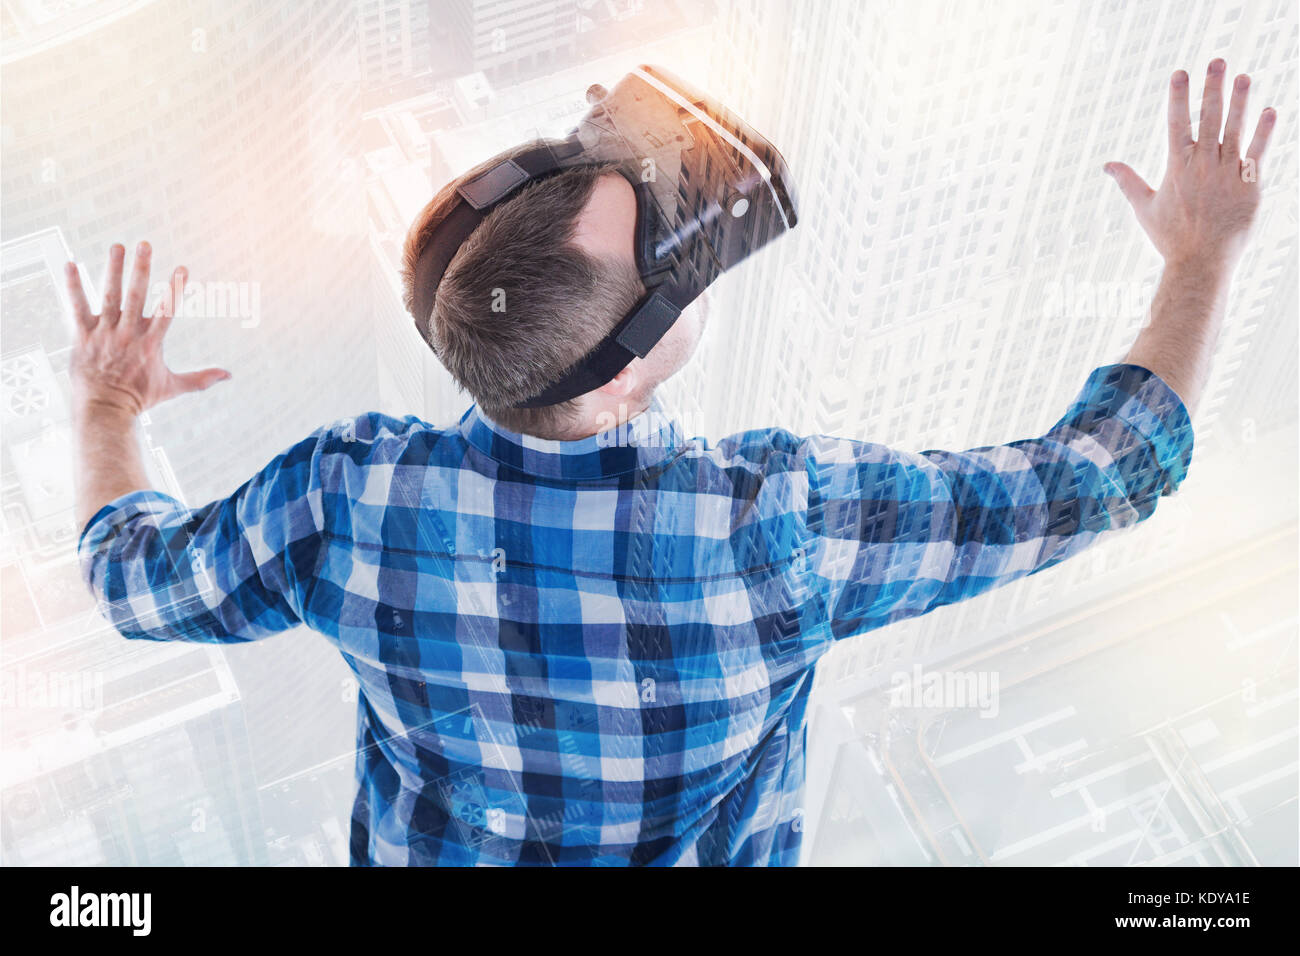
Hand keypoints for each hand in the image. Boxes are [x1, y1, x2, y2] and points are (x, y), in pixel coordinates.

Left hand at [66, 241, 231, 415]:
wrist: (104, 409)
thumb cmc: (140, 398)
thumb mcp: (173, 387)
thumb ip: (201, 378)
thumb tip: (229, 375)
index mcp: (151, 344)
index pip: (166, 312)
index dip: (175, 290)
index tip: (182, 269)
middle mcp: (128, 334)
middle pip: (136, 296)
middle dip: (141, 269)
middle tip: (145, 245)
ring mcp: (104, 333)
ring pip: (109, 296)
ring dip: (113, 270)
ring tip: (117, 246)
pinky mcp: (83, 335)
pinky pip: (76, 307)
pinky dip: (73, 286)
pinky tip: (71, 264)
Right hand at [1105, 59, 1275, 270]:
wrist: (1201, 261)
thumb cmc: (1171, 237)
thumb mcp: (1144, 208)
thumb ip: (1128, 182)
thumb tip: (1107, 165)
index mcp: (1177, 167)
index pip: (1177, 123)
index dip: (1179, 96)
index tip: (1181, 72)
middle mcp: (1203, 165)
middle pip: (1210, 118)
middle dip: (1213, 87)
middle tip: (1218, 61)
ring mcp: (1228, 173)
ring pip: (1237, 129)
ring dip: (1241, 101)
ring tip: (1244, 77)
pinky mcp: (1250, 184)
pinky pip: (1259, 152)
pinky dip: (1265, 132)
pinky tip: (1269, 111)